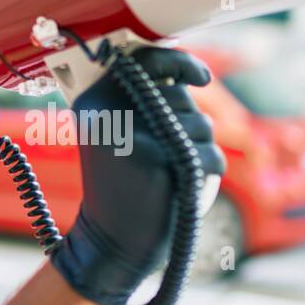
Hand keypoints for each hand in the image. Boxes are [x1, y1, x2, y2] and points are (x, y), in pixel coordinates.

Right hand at [49, 46, 225, 304]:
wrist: (111, 244)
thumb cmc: (122, 187)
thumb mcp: (114, 136)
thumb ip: (140, 102)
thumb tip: (182, 71)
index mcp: (95, 101)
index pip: (145, 60)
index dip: (179, 61)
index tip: (202, 78)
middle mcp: (110, 112)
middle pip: (179, 96)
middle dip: (191, 122)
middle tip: (174, 152)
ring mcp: (136, 135)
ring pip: (200, 124)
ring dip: (202, 147)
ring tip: (176, 171)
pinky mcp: (161, 161)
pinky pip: (209, 152)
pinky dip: (209, 167)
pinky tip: (189, 184)